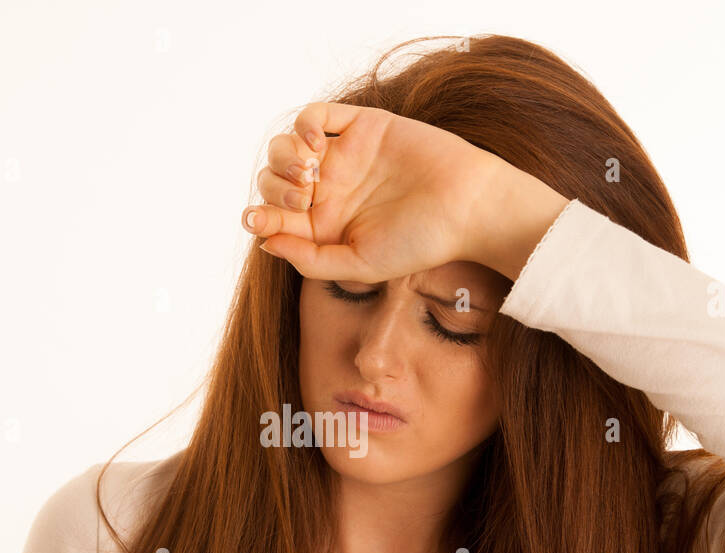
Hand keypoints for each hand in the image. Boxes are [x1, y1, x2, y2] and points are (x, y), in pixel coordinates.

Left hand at [241, 101, 516, 281]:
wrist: (466, 206)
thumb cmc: (419, 242)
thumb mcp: (358, 264)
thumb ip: (310, 259)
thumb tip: (264, 242)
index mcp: (325, 225)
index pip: (276, 216)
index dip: (259, 216)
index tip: (258, 219)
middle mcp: (330, 190)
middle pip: (274, 180)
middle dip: (275, 189)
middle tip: (304, 199)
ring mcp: (343, 156)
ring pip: (287, 147)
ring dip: (284, 158)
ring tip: (310, 172)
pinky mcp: (362, 125)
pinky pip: (317, 116)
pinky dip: (304, 124)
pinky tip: (315, 143)